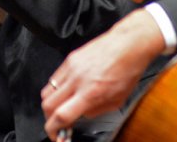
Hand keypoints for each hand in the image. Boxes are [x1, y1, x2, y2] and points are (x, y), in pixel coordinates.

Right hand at [42, 10, 165, 138]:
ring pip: (47, 92)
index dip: (54, 131)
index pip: (60, 116)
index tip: (57, 136)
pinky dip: (56, 89)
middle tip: (58, 123)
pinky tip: (67, 90)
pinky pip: (54, 78)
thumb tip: (81, 115)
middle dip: (50, 119)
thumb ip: (95, 111)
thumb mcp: (117, 100)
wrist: (130, 43)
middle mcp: (78, 80)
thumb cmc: (128, 68)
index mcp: (90, 92)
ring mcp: (72, 68)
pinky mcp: (70, 58)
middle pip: (47, 106)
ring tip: (62, 106)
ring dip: (51, 104)